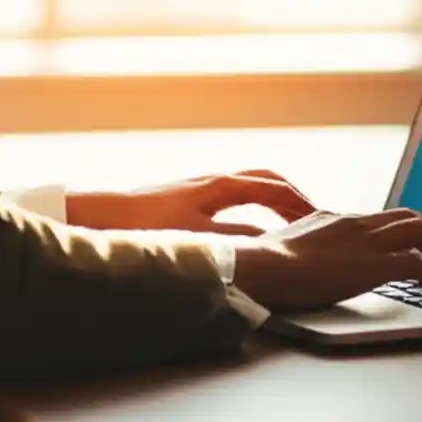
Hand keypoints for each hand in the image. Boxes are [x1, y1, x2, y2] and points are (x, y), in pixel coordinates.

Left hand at [66, 170, 317, 234]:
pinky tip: (251, 225)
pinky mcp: (189, 197)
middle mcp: (214, 180)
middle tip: (312, 217)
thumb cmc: (147, 223)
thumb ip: (238, 238)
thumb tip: (272, 242)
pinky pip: (234, 194)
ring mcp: (201, 186)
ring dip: (273, 198)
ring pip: (249, 184)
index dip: (299, 203)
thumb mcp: (198, 236)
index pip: (273, 188)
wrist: (102, 213)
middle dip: (292, 196)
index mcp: (221, 185)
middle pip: (265, 179)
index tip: (320, 220)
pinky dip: (254, 204)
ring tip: (288, 221)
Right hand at [233, 208, 421, 311]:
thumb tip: (296, 262)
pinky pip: (419, 265)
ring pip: (421, 232)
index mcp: (336, 219)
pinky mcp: (377, 264)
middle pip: (408, 217)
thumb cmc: (264, 264)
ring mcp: (368, 241)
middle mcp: (356, 223)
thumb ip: (303, 249)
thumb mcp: (286, 247)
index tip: (405, 249)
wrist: (264, 267)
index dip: (398, 234)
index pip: (379, 219)